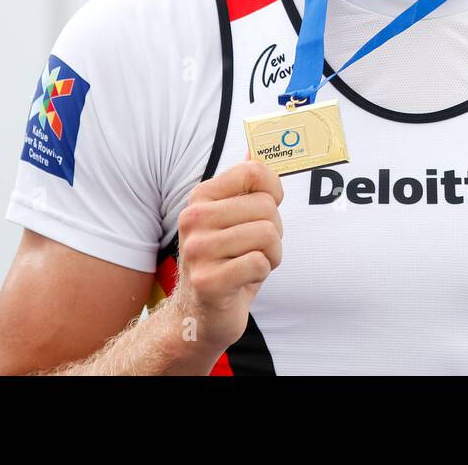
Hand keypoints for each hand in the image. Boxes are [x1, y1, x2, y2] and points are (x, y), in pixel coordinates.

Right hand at [169, 160, 284, 351]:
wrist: (199, 315)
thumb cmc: (225, 263)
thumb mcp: (232, 220)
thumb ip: (243, 187)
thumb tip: (255, 151)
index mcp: (200, 198)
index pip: (254, 172)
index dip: (274, 191)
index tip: (267, 209)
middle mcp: (193, 219)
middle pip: (266, 206)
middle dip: (274, 230)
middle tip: (257, 248)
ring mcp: (198, 250)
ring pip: (267, 234)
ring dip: (271, 255)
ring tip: (252, 264)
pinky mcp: (208, 281)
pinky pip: (260, 263)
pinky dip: (262, 273)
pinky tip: (244, 279)